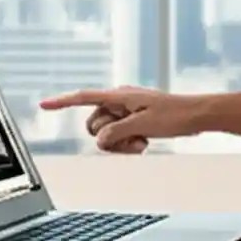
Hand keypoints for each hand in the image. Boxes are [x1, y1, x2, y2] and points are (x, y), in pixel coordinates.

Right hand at [38, 87, 204, 153]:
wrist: (197, 116)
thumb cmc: (175, 115)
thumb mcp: (143, 125)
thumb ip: (116, 132)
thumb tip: (99, 140)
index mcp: (120, 96)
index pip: (84, 97)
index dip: (62, 102)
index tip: (43, 105)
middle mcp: (119, 102)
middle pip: (94, 125)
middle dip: (109, 138)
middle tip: (134, 140)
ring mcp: (126, 112)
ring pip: (106, 134)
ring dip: (121, 144)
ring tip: (142, 142)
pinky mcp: (134, 121)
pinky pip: (118, 137)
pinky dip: (128, 144)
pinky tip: (144, 143)